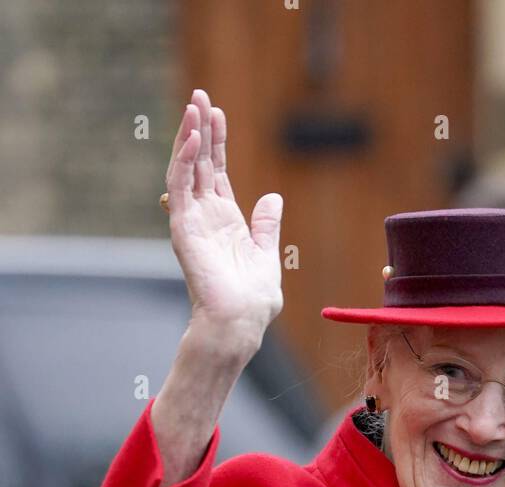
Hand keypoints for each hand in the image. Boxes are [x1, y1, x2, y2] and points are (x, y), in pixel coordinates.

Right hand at [164, 89, 283, 340]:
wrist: (240, 321)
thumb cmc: (254, 299)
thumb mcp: (266, 254)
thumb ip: (266, 226)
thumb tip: (273, 198)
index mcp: (225, 220)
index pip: (216, 172)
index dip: (217, 142)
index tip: (218, 113)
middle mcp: (205, 216)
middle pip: (199, 162)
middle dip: (200, 128)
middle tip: (200, 95)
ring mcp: (192, 220)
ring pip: (186, 168)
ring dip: (189, 135)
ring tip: (194, 105)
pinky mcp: (183, 227)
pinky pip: (180, 186)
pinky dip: (185, 160)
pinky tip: (194, 137)